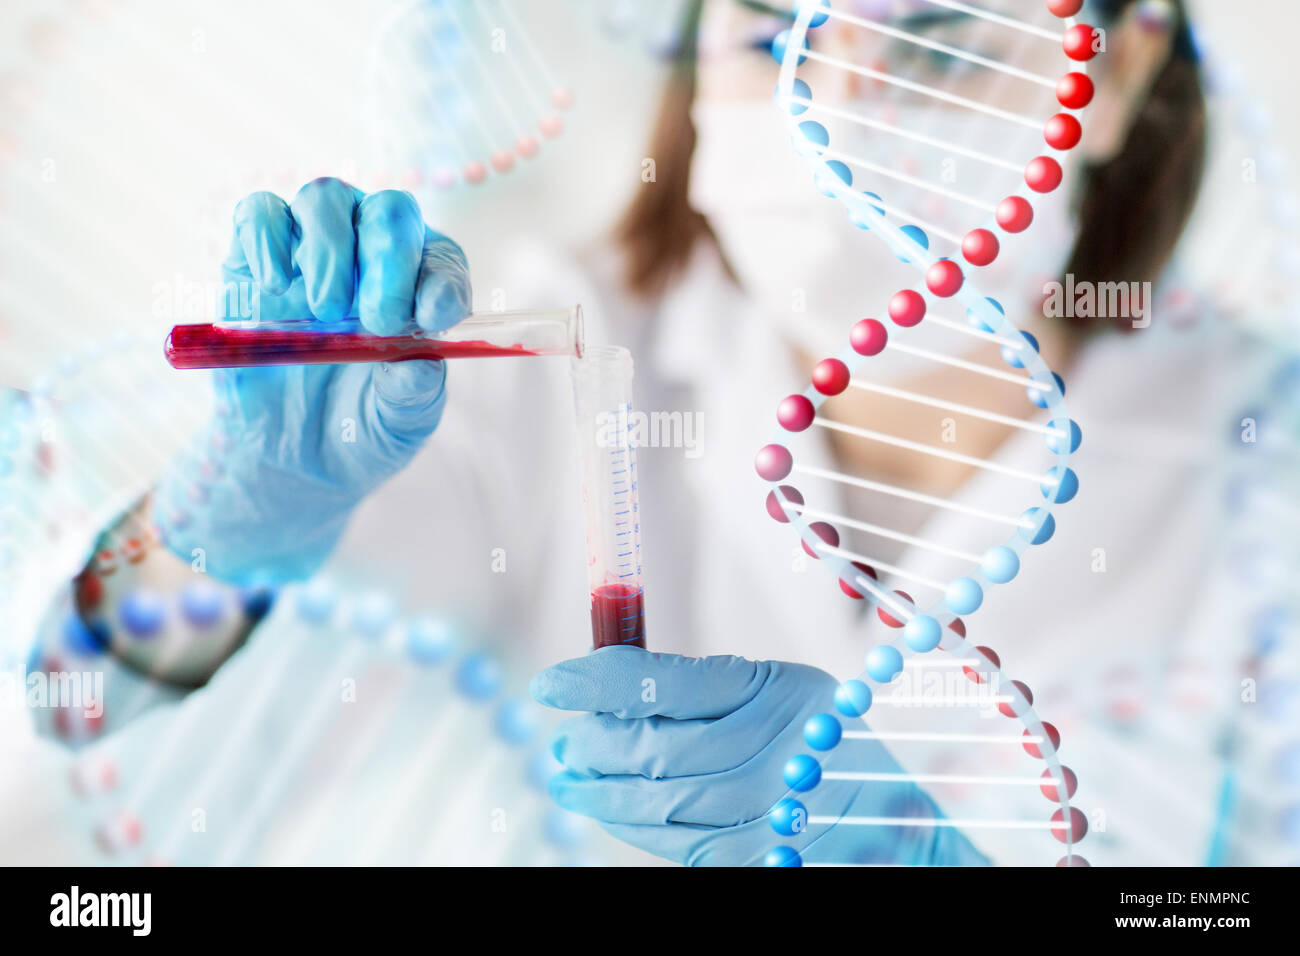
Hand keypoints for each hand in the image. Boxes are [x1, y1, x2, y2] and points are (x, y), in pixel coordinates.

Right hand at [154, 179, 470, 584]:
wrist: (292, 462)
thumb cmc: (362, 431)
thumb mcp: (400, 424)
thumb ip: (413, 391)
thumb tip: (419, 360)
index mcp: (420, 290)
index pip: (442, 258)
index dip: (441, 278)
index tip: (433, 316)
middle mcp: (371, 259)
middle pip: (388, 212)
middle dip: (389, 255)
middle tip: (377, 318)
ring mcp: (311, 255)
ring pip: (326, 201)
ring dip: (331, 249)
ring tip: (326, 310)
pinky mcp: (253, 264)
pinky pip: (260, 215)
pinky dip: (267, 238)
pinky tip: (276, 285)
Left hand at [531, 646, 987, 866]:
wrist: (885, 812)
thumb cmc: (816, 733)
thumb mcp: (774, 685)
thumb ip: (699, 682)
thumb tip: (608, 680)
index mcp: (773, 689)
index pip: (664, 679)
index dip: (596, 679)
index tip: (550, 682)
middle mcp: (769, 748)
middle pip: (653, 745)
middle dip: (593, 740)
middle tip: (563, 734)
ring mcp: (761, 808)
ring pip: (653, 799)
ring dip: (596, 788)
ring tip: (566, 774)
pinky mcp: (749, 855)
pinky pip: (670, 840)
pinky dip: (624, 822)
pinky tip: (600, 805)